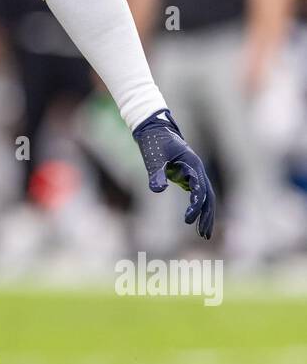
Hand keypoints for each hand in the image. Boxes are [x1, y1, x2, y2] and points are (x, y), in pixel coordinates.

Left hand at [133, 109, 214, 239]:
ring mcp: (194, 173)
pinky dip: (198, 207)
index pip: (200, 190)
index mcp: (193, 164)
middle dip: (207, 216)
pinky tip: (194, 220)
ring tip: (203, 234)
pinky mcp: (188, 176)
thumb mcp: (153, 157)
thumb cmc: (154, 142)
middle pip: (209, 197)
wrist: (154, 129)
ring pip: (206, 197)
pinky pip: (198, 195)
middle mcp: (197, 170)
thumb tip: (157, 190)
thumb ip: (156, 172)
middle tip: (203, 234)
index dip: (195, 206)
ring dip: (206, 215)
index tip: (187, 220)